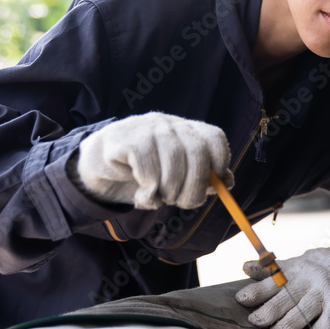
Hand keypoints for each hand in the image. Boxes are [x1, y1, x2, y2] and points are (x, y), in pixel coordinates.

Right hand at [74, 112, 232, 209]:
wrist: (101, 169)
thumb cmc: (145, 173)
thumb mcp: (176, 176)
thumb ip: (202, 178)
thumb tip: (228, 181)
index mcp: (185, 129)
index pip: (213, 138)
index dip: (219, 162)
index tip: (213, 186)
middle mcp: (168, 124)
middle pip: (196, 152)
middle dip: (194, 187)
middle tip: (183, 204)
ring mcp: (146, 128)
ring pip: (172, 162)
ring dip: (169, 191)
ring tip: (159, 199)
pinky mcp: (123, 139)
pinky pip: (147, 170)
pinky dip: (149, 191)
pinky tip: (143, 195)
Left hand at [235, 243, 329, 328]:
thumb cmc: (318, 267)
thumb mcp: (295, 264)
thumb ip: (270, 269)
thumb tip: (245, 267)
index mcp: (295, 271)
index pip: (271, 282)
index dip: (255, 292)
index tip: (241, 299)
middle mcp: (309, 282)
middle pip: (284, 300)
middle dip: (266, 314)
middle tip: (255, 322)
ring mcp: (325, 295)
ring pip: (301, 315)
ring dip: (285, 327)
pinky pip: (324, 326)